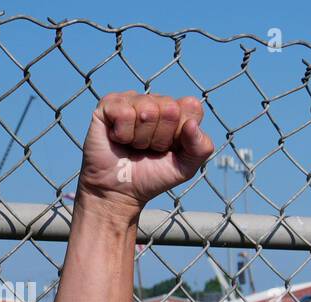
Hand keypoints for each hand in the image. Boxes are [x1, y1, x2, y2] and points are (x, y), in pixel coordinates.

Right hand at [77, 91, 215, 213]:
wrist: (120, 191)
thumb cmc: (153, 176)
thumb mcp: (186, 167)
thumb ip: (201, 147)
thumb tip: (191, 124)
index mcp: (177, 111)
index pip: (192, 107)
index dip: (182, 134)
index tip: (171, 147)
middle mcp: (155, 101)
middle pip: (170, 109)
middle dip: (161, 137)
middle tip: (150, 149)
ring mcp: (132, 100)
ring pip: (147, 111)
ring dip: (141, 138)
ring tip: (134, 146)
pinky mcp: (109, 104)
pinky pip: (124, 113)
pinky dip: (123, 134)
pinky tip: (118, 139)